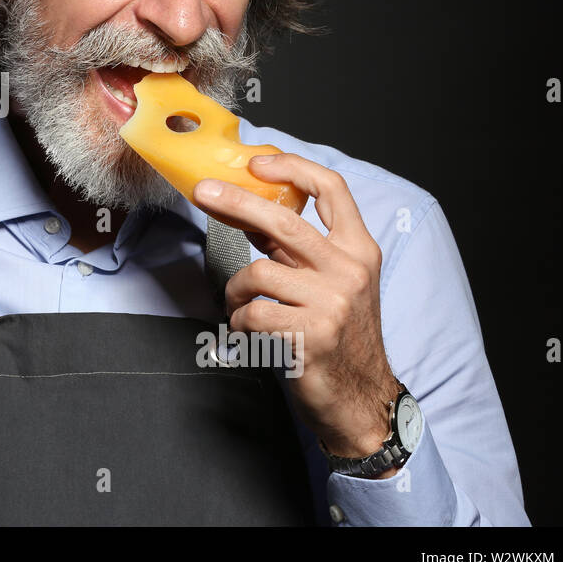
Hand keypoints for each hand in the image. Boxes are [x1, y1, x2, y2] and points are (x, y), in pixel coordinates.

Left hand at [192, 153, 401, 473]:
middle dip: (235, 201)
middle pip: (282, 220)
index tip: (258, 163)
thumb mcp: (329, 283)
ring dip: (236, 292)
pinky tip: (252, 334)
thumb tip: (247, 209)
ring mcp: (331, 302)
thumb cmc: (338, 336)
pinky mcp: (310, 334)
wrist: (360, 398)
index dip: (293, 168)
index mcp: (358, 250)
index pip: (332, 189)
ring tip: (241, 308)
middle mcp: (349, 270)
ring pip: (257, 273)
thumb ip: (295, 248)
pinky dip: (241, 323)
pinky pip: (252, 313)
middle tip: (202, 191)